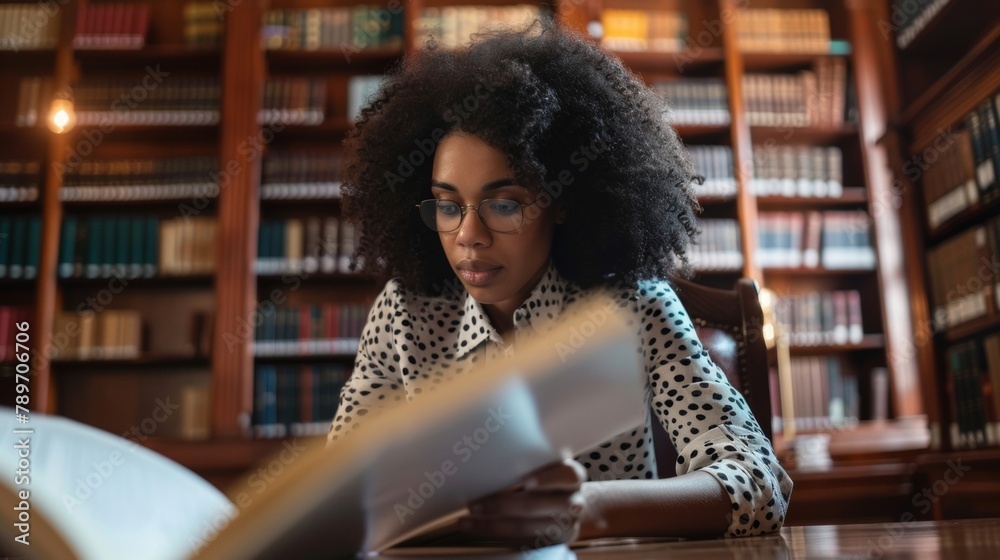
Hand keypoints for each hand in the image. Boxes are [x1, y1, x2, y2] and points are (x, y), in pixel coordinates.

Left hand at [460, 458, 587, 548]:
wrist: (566, 508)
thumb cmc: (547, 479)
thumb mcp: (546, 466)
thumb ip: (529, 461)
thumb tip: (487, 456)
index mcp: (573, 477)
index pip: (568, 476)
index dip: (547, 479)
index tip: (526, 482)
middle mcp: (574, 502)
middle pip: (538, 505)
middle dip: (502, 505)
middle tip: (474, 503)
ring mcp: (565, 527)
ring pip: (527, 527)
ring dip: (492, 524)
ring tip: (468, 521)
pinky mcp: (553, 544)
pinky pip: (522, 542)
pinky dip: (496, 536)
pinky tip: (477, 529)